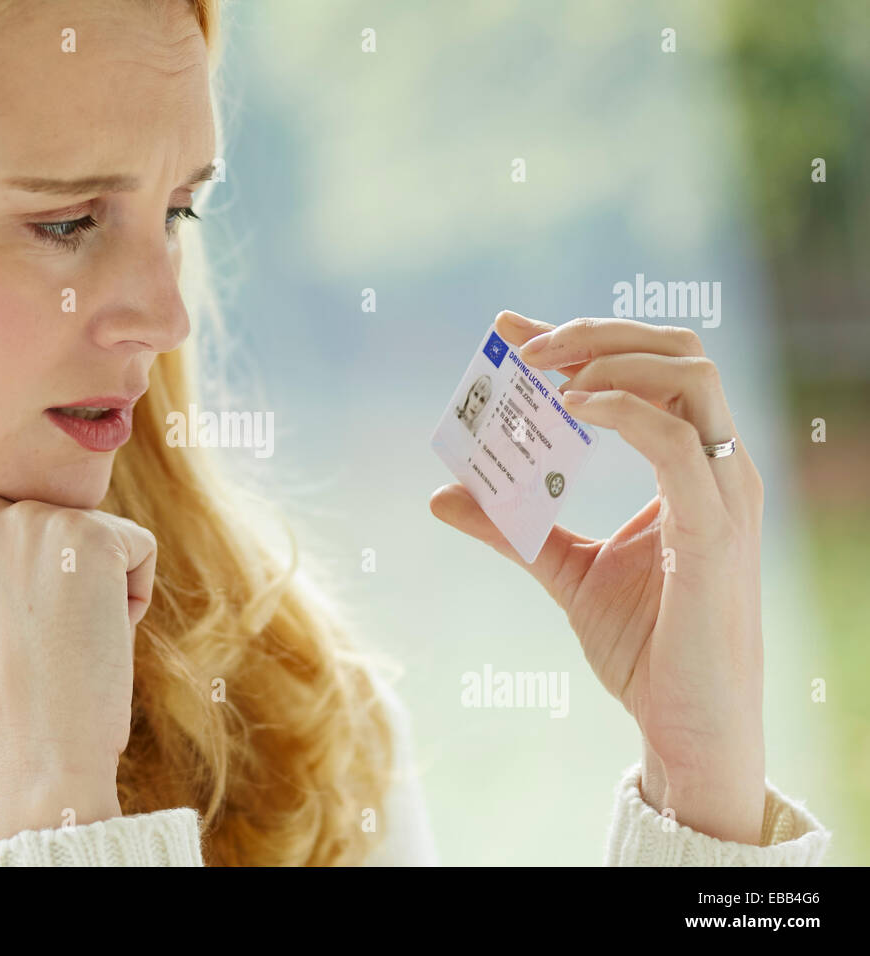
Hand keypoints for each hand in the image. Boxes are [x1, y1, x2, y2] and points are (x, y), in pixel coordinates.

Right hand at [0, 495, 157, 841]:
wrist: (32, 748)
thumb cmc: (11, 694)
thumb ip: (0, 555)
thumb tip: (51, 527)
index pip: (22, 526)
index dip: (32, 586)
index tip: (15, 633)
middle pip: (63, 526)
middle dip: (67, 582)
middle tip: (41, 642)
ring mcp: (34, 518)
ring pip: (101, 537)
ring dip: (98, 589)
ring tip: (63, 641)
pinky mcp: (90, 534)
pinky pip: (141, 548)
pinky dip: (135, 597)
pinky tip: (95, 635)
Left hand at [430, 310, 765, 843]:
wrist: (687, 726)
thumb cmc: (646, 647)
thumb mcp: (564, 571)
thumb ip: (510, 528)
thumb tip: (442, 493)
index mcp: (692, 468)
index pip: (649, 370)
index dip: (581, 335)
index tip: (508, 327)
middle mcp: (718, 468)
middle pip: (679, 351)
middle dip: (597, 332)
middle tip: (522, 345)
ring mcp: (724, 496)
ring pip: (692, 377)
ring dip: (610, 357)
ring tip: (543, 373)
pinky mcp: (715, 534)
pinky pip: (678, 445)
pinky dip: (624, 410)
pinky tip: (572, 409)